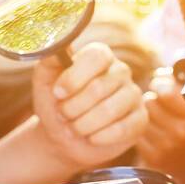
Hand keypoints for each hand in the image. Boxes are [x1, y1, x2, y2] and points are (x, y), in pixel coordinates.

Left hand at [31, 42, 146, 169]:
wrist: (63, 138)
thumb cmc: (55, 104)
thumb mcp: (44, 81)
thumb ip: (48, 61)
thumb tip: (57, 45)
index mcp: (99, 56)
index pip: (97, 56)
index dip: (75, 77)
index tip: (57, 93)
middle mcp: (120, 71)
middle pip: (99, 87)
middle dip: (73, 107)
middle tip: (62, 115)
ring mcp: (133, 95)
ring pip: (110, 110)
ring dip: (84, 125)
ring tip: (74, 128)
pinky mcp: (140, 119)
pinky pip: (124, 128)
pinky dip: (100, 137)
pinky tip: (91, 137)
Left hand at [136, 68, 184, 170]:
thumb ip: (179, 90)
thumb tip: (158, 74)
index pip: (165, 92)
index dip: (159, 84)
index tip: (160, 86)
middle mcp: (180, 133)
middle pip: (149, 101)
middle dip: (151, 100)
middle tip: (157, 105)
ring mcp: (165, 146)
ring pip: (140, 116)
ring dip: (145, 114)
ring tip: (155, 119)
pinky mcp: (152, 157)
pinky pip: (136, 132)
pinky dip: (141, 130)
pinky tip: (151, 133)